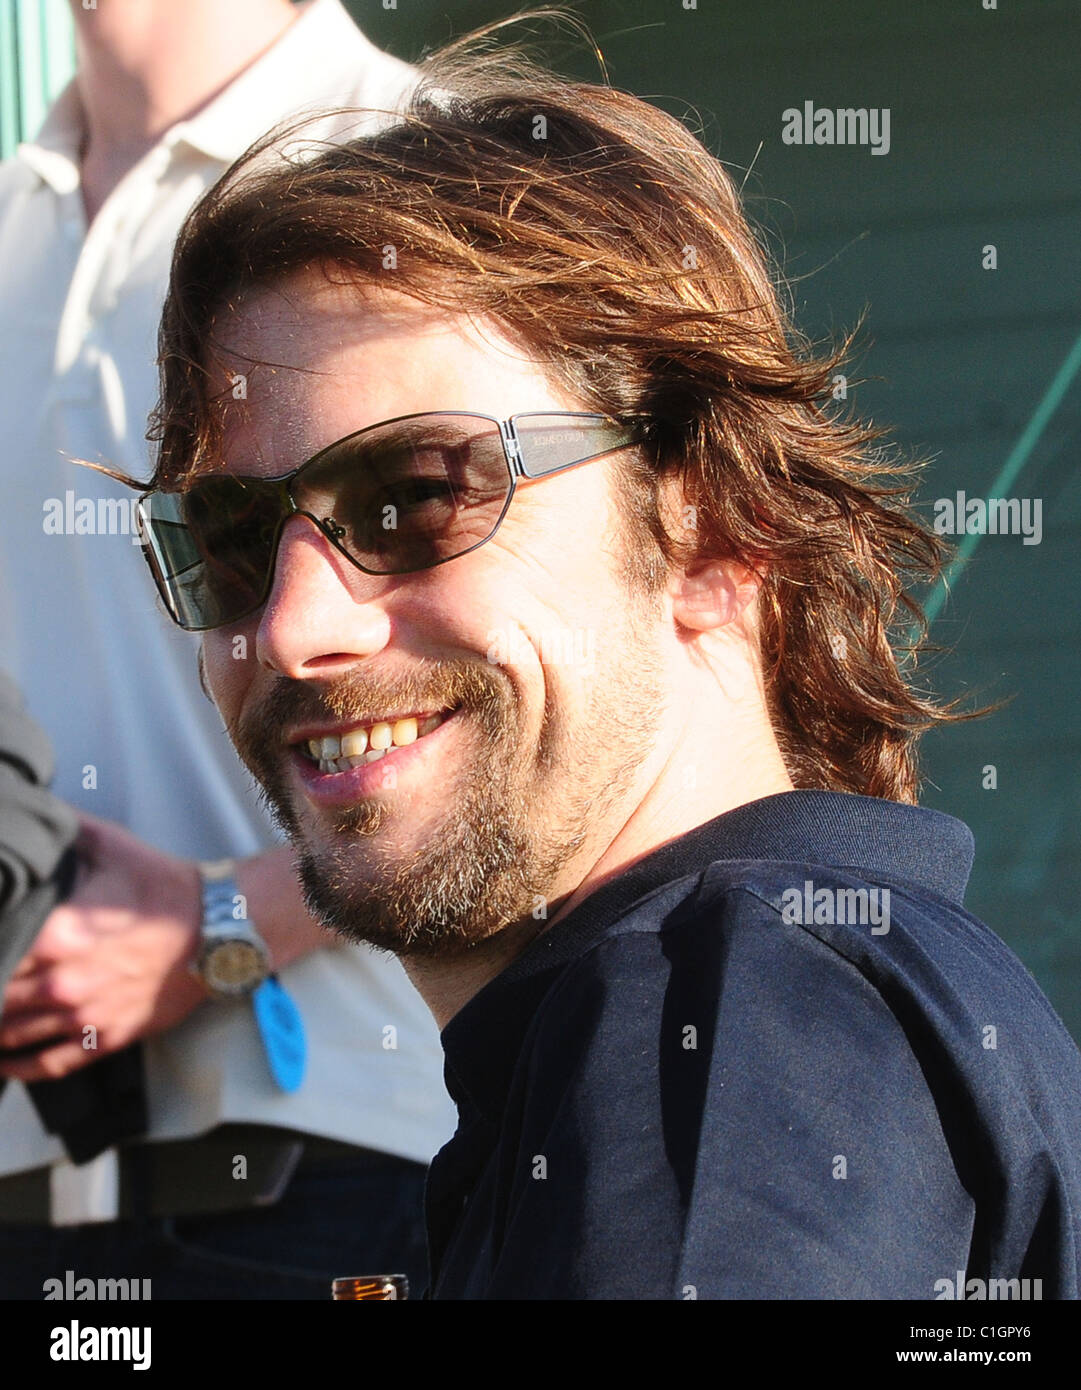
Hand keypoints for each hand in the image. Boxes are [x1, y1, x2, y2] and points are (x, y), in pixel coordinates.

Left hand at [0, 812, 206, 1079]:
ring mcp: (84, 1014)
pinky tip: (3, 1062)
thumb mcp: (112, 846)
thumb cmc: (165, 889)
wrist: (218, 928)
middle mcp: (63, 981)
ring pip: (11, 1034)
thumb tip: (36, 817)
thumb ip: (65, 830)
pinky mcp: (106, 1036)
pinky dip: (17, 1066)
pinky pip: (48, 1064)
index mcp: (57, 933)